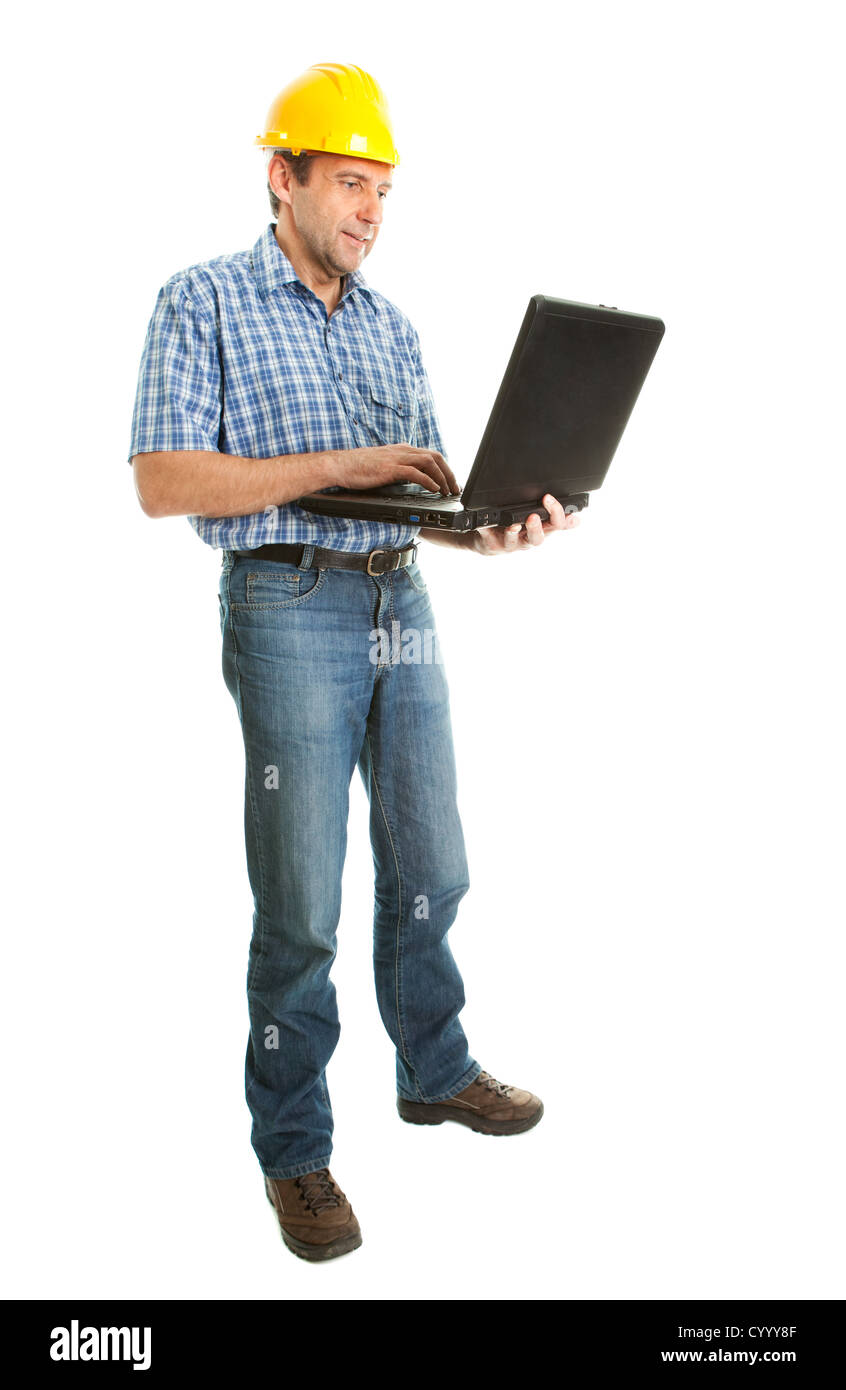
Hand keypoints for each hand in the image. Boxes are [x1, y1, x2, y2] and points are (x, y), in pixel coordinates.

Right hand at [331, 444, 459, 496]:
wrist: (340, 466)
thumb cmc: (358, 468)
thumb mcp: (384, 467)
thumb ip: (398, 470)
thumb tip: (411, 481)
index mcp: (402, 450)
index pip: (430, 455)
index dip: (443, 468)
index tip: (450, 481)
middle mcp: (402, 451)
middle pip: (435, 457)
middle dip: (448, 472)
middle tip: (455, 488)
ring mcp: (397, 458)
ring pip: (430, 462)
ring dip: (442, 477)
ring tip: (447, 490)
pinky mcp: (391, 468)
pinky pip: (416, 473)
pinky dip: (428, 481)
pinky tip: (434, 490)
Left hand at [468, 494, 580, 554]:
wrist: (490, 541)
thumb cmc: (518, 529)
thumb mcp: (540, 525)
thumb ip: (556, 521)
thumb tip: (577, 519)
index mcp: (542, 531)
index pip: (555, 526)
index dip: (556, 514)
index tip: (549, 498)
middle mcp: (527, 540)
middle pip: (537, 539)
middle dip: (537, 528)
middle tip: (534, 516)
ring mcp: (510, 544)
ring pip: (515, 541)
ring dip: (514, 532)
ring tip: (514, 523)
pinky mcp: (492, 544)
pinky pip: (488, 537)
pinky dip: (486, 530)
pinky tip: (485, 524)